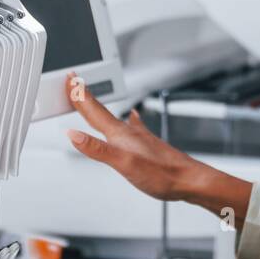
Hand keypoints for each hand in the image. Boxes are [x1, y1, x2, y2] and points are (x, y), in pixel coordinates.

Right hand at [65, 75, 202, 200]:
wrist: (189, 179)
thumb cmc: (162, 174)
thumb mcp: (124, 164)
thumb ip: (97, 149)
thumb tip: (73, 135)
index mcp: (120, 134)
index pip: (94, 110)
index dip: (79, 94)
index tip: (69, 78)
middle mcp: (129, 132)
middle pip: (101, 111)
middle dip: (85, 97)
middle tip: (74, 82)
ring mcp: (139, 137)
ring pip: (114, 118)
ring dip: (99, 108)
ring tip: (92, 100)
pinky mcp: (147, 145)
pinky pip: (132, 126)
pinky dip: (128, 119)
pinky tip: (133, 117)